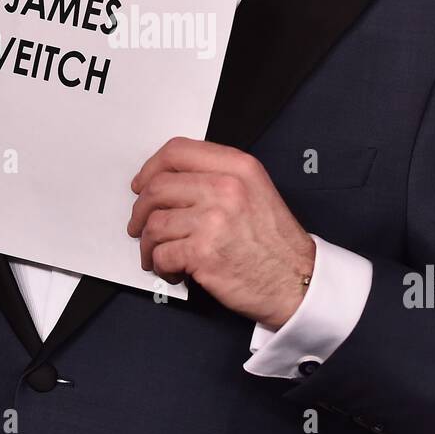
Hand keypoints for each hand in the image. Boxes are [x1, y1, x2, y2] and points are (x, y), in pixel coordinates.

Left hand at [127, 137, 316, 328]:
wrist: (296, 281)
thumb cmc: (275, 242)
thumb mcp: (255, 190)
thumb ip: (217, 176)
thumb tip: (167, 180)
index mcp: (238, 167)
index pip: (177, 152)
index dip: (151, 168)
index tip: (142, 185)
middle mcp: (226, 188)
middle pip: (157, 188)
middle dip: (140, 211)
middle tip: (139, 227)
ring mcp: (213, 220)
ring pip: (154, 224)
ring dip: (148, 244)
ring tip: (158, 255)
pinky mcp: (203, 253)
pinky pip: (161, 254)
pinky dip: (160, 266)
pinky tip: (174, 270)